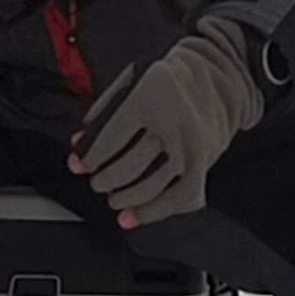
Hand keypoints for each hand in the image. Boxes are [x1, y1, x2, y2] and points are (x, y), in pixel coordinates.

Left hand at [68, 21, 262, 227]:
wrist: (215, 79)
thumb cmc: (166, 81)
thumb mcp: (131, 82)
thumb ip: (102, 111)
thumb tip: (79, 145)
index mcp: (151, 95)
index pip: (110, 138)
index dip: (89, 158)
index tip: (81, 164)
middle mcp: (174, 122)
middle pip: (128, 167)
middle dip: (104, 180)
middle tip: (97, 181)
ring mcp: (191, 146)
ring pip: (150, 187)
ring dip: (124, 197)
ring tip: (113, 196)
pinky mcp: (203, 163)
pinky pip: (176, 198)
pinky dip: (151, 212)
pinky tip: (132, 215)